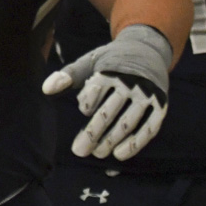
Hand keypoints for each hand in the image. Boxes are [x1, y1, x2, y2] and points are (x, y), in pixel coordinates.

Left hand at [43, 24, 171, 160]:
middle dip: (93, 133)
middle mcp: (131, 83)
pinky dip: (135, 143)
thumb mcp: (89, 62)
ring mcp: (147, 95)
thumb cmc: (111, 60)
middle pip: (109, 112)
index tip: (84, 110)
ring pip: (128, 123)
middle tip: (79, 150)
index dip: (87, 103)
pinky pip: (148, 128)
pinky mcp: (160, 105)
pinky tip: (119, 155)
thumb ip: (68, 76)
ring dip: (112, 140)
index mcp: (111, 70)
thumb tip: (46, 89)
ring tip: (98, 153)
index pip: (95, 90)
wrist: (148, 51)